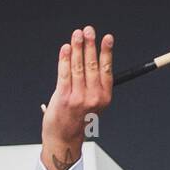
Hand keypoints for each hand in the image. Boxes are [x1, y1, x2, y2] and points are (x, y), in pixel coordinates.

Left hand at [40, 25, 112, 169]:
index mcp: (104, 97)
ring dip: (77, 48)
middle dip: (90, 45)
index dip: (107, 52)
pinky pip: (64, 74)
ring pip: (78, 67)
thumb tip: (94, 59)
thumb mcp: (93, 104)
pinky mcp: (63, 98)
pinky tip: (66, 48)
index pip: (106, 69)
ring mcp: (78, 98)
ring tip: (77, 35)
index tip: (107, 38)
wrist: (64, 138)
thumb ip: (95, 85)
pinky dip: (65, 59)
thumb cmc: (77, 119)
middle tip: (88, 30)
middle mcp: (93, 97)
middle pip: (92, 65)